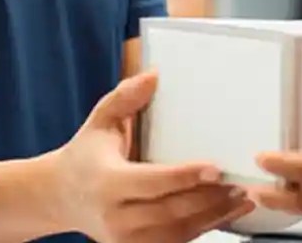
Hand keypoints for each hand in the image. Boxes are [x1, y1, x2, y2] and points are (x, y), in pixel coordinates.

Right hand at [53, 72, 254, 242]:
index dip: (185, 177)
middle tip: (240, 184)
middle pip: (170, 212)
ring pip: (177, 233)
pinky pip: (174, 242)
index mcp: (106, 182)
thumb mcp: (100, 121)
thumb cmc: (86, 155)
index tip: (215, 168)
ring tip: (242, 199)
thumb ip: (125, 97)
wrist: (60, 197)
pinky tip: (225, 214)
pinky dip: (202, 229)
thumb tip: (153, 76)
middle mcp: (115, 215)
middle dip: (209, 199)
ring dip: (213, 217)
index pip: (151, 182)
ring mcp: (125, 239)